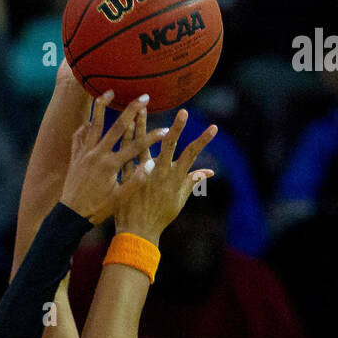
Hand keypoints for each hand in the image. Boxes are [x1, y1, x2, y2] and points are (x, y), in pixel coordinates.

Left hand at [60, 94, 168, 224]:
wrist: (70, 215)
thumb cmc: (97, 210)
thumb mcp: (119, 199)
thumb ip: (135, 182)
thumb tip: (151, 166)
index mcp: (111, 166)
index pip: (136, 147)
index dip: (152, 137)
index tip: (165, 129)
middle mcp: (98, 155)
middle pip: (117, 127)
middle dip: (132, 110)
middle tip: (143, 96)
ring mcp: (84, 153)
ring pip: (94, 123)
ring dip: (102, 106)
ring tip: (109, 91)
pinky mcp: (75, 156)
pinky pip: (79, 135)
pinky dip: (84, 125)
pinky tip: (89, 119)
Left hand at [115, 107, 215, 243]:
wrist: (137, 232)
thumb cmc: (160, 217)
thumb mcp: (179, 200)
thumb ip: (192, 182)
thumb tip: (209, 172)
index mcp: (174, 178)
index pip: (191, 155)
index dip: (203, 140)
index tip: (214, 127)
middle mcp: (159, 173)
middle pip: (169, 145)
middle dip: (177, 128)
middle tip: (183, 111)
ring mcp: (141, 173)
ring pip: (142, 144)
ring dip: (142, 124)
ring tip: (142, 106)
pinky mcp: (126, 176)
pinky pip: (125, 153)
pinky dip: (124, 137)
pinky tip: (124, 122)